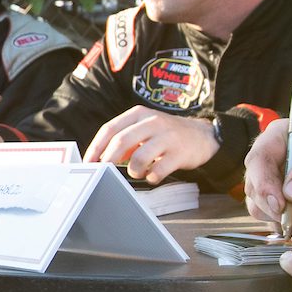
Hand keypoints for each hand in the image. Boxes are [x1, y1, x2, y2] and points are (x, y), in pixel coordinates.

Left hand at [84, 104, 217, 182]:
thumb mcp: (144, 129)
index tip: (88, 162)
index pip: (110, 129)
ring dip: (133, 171)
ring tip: (137, 172)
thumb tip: (100, 157)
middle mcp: (152, 122)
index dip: (96, 147)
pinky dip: (151, 177)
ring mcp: (167, 137)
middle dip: (109, 160)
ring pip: (139, 157)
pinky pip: (158, 170)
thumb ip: (124, 139)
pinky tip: (153, 176)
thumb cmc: (166, 134)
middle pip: (121, 141)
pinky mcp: (180, 153)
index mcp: (139, 114)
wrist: (203, 135)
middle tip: (105, 171)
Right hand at [244, 120, 291, 231]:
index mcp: (282, 137)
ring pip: (261, 209)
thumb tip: (291, 190)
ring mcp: (277, 187)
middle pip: (255, 188)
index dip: (263, 182)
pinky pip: (277, 224)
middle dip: (278, 207)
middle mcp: (274, 161)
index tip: (280, 203)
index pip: (258, 159)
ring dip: (289, 217)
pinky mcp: (284, 209)